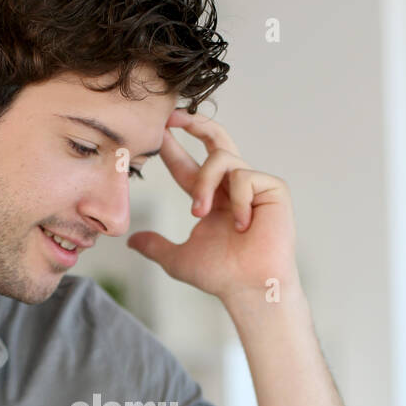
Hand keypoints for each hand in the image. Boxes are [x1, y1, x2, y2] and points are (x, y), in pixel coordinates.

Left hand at [126, 108, 301, 302]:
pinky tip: (242, 225)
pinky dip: (237, 200)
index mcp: (213, 199)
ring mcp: (255, 185)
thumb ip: (156, 246)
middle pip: (215, 140)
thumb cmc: (222, 276)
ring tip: (200, 212)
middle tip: (171, 118)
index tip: (153, 134)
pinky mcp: (273, 188)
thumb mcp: (178, 258)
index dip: (171, 149)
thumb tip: (132, 242)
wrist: (250, 288)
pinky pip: (244, 176)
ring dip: (204, 183)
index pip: (188, 167)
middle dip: (194, 124)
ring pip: (222, 158)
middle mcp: (234, 187)